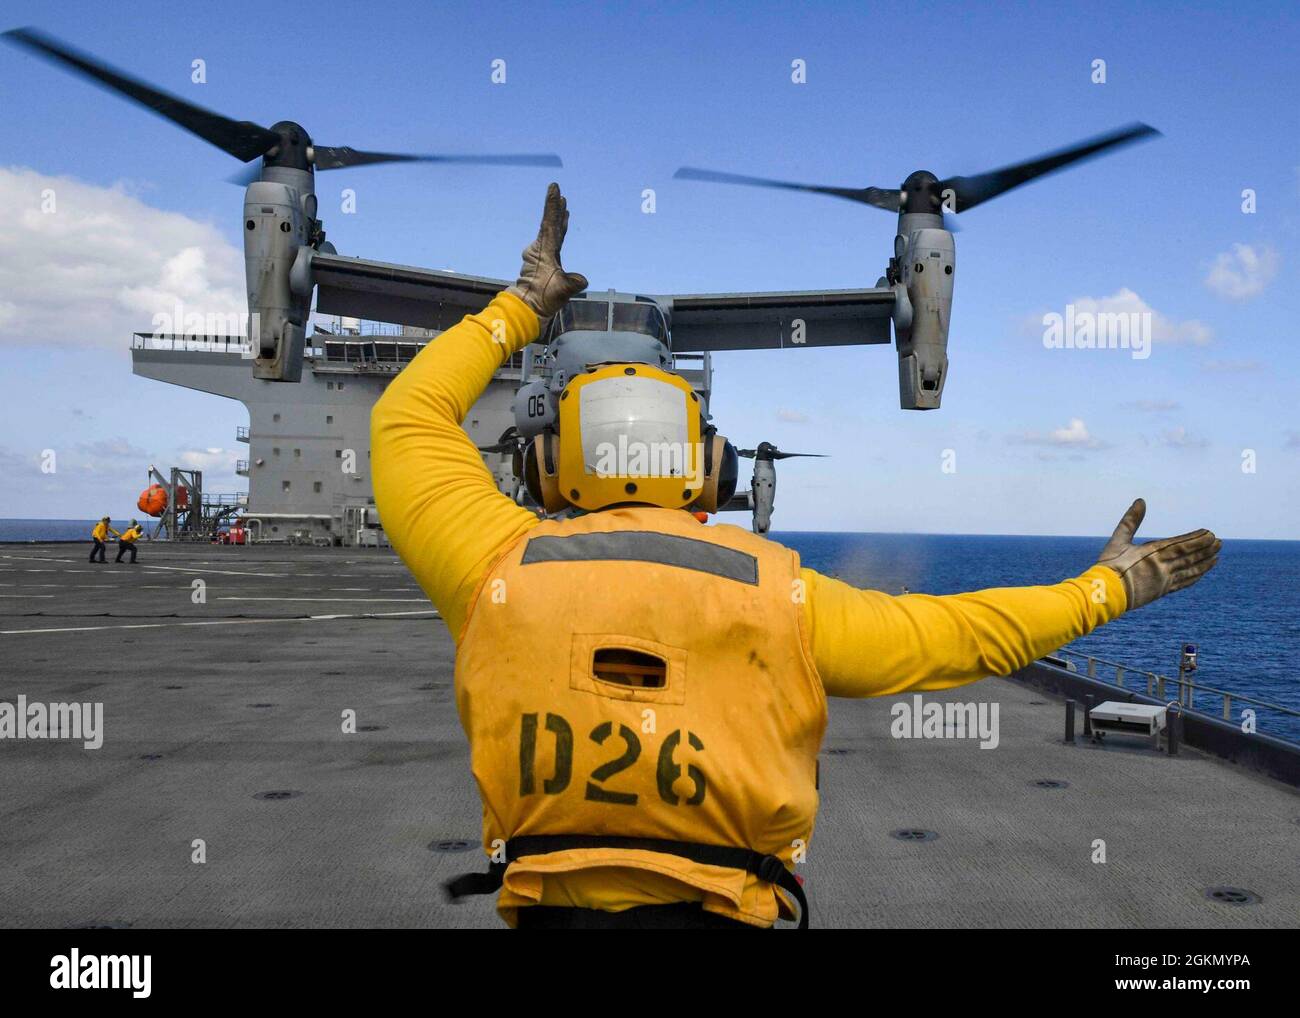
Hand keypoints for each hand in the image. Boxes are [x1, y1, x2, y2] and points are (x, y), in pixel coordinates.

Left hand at [506, 182, 587, 319]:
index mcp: (544, 250)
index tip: (554, 189)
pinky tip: (562, 228)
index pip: (550, 223)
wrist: (529, 307)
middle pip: (550, 224)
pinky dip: (558, 231)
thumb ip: (573, 283)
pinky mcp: (544, 261)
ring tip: (563, 206)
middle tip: (558, 192)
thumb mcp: (561, 291)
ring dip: (557, 219)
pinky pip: (552, 240)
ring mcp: (540, 254)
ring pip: (551, 231)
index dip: (553, 205)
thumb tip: (582, 280)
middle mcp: (540, 248)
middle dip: (555, 208)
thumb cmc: (543, 298)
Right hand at [1096, 498, 1219, 610]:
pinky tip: (1202, 573)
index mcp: (1153, 552)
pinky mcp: (1162, 591)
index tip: (1209, 533)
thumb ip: (1131, 520)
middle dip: (1205, 549)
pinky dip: (1195, 577)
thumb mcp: (1118, 539)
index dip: (1196, 539)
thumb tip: (1140, 501)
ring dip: (1205, 562)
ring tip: (1217, 556)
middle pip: (1189, 556)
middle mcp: (1163, 566)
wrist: (1106, 593)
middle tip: (1219, 542)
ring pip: (1190, 570)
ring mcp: (1165, 580)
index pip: (1181, 544)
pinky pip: (1184, 583)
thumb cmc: (1110, 565)